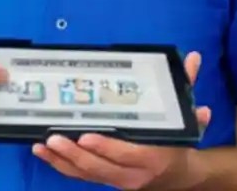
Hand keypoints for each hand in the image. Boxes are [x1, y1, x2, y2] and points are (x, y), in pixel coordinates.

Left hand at [33, 52, 212, 190]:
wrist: (180, 177)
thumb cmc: (179, 144)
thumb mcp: (187, 118)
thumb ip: (187, 89)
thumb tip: (195, 58)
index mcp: (152, 158)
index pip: (126, 154)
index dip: (105, 147)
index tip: (85, 136)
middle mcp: (133, 174)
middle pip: (99, 168)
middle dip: (74, 155)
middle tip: (53, 137)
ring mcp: (117, 180)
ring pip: (85, 174)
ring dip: (61, 161)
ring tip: (41, 144)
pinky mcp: (106, 181)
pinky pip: (81, 176)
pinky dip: (61, 166)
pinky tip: (44, 153)